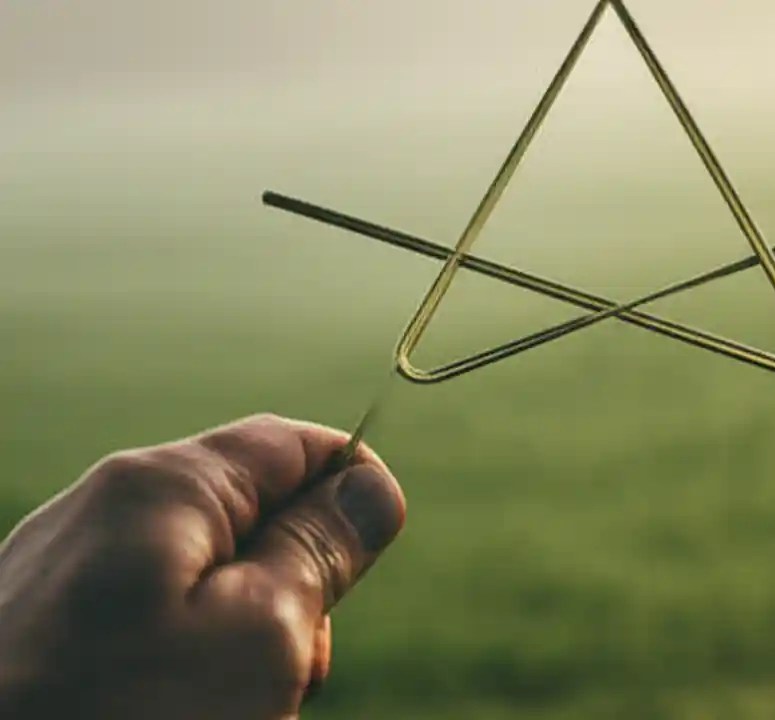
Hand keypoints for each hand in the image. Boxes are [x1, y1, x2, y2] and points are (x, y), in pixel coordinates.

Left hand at [0, 414, 405, 719]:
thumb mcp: (261, 634)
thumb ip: (321, 550)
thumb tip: (371, 487)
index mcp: (162, 486)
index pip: (295, 442)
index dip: (352, 489)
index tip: (368, 559)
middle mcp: (103, 508)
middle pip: (250, 515)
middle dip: (296, 589)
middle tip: (288, 675)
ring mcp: (63, 570)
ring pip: (203, 579)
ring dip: (244, 639)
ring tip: (227, 711)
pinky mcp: (39, 626)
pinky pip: (147, 620)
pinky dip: (184, 664)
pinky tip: (174, 711)